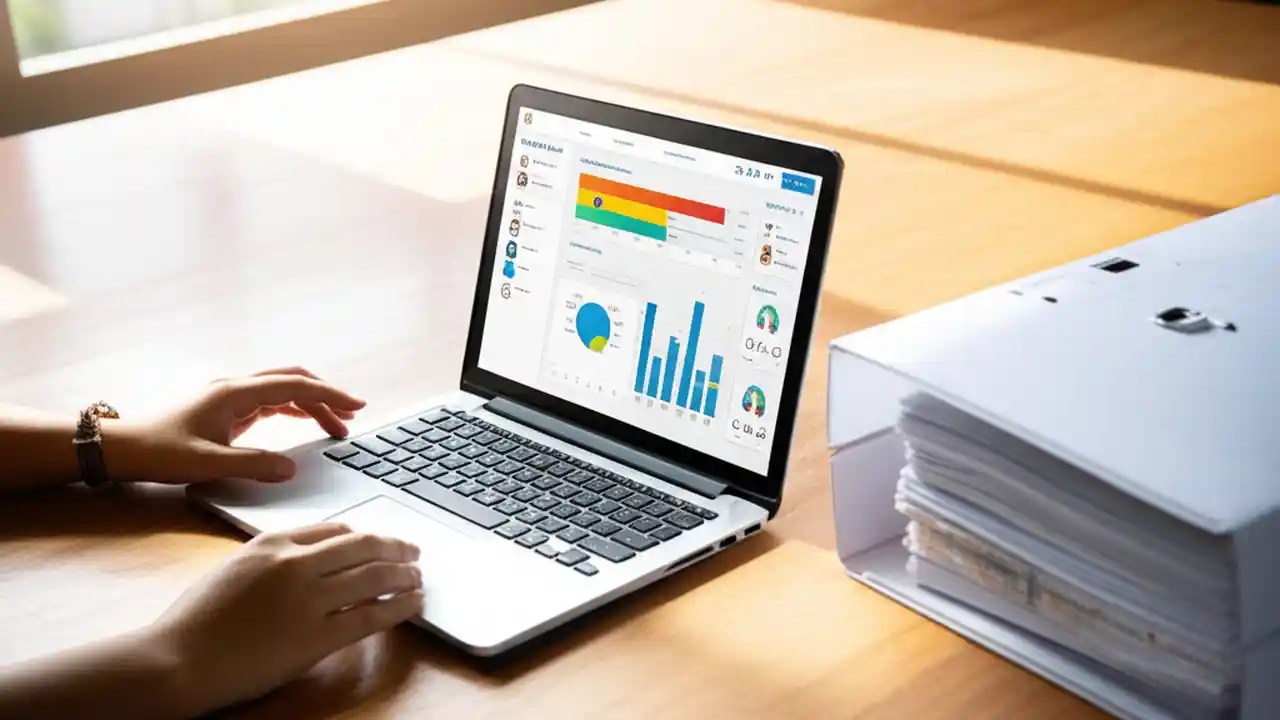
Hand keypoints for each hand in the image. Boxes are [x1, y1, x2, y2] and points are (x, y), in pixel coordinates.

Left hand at [106, 367, 365, 483]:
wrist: (121, 448)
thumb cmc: (159, 453)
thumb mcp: (208, 464)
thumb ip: (253, 465)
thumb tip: (291, 468)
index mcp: (236, 393)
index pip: (295, 387)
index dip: (330, 395)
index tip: (357, 405)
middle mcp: (235, 387)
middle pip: (293, 380)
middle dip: (327, 395)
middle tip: (353, 414)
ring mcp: (230, 395)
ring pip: (283, 390)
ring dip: (311, 403)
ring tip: (336, 425)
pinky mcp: (225, 408)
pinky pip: (269, 401)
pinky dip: (293, 408)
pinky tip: (304, 422)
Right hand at [151, 523, 423, 715]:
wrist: (177, 659)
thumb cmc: (195, 620)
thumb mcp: (234, 569)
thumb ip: (273, 560)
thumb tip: (309, 563)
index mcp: (272, 542)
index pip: (335, 530)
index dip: (365, 536)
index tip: (379, 542)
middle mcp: (295, 563)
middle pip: (363, 545)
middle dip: (395, 547)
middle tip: (414, 552)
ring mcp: (308, 599)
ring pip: (374, 576)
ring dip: (404, 575)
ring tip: (418, 577)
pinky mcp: (316, 636)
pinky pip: (371, 616)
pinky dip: (399, 607)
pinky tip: (412, 604)